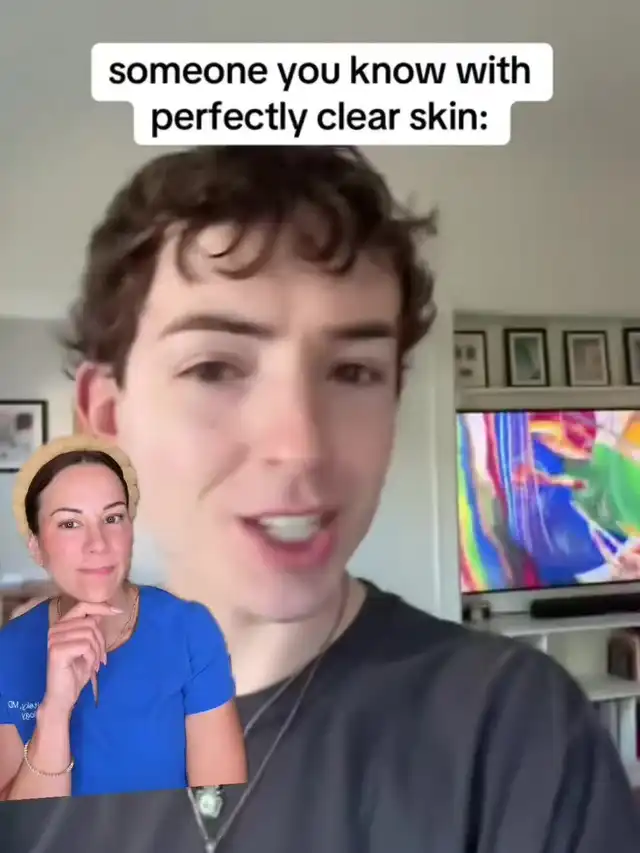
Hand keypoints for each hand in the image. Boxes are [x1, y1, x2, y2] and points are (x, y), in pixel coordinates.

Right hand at [43, 601, 120, 715]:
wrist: (63, 696)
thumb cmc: (75, 672)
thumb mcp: (87, 647)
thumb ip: (90, 629)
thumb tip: (103, 612)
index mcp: (61, 625)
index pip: (82, 606)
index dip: (101, 607)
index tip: (118, 611)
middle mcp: (55, 629)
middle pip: (90, 622)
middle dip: (101, 640)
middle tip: (101, 658)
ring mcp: (54, 639)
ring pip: (90, 633)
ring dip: (98, 651)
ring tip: (96, 663)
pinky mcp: (57, 650)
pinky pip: (86, 646)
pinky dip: (92, 657)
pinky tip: (89, 667)